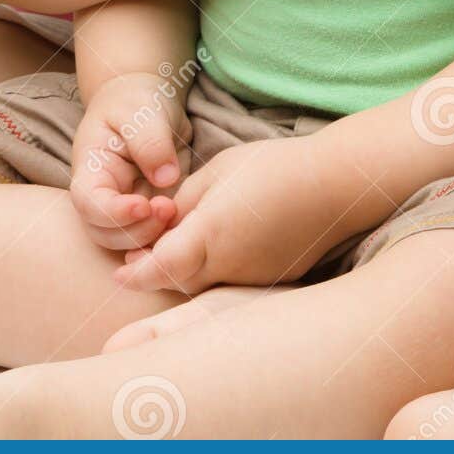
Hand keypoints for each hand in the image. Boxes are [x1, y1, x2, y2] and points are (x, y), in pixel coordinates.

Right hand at [70, 72, 191, 250]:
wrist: (146, 101)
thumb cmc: (135, 100)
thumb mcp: (140, 110)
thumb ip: (150, 141)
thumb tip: (165, 179)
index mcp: (91, 169)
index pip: (89, 204)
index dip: (113, 213)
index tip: (143, 205)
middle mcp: (103, 195)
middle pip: (105, 233)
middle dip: (136, 230)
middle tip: (166, 208)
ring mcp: (125, 207)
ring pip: (128, 242)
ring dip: (152, 236)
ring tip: (174, 209)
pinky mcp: (148, 212)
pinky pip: (152, 235)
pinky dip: (166, 235)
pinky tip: (182, 216)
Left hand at [112, 134, 351, 294]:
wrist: (333, 184)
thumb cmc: (272, 166)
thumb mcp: (218, 170)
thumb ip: (185, 201)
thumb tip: (163, 223)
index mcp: (210, 232)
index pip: (159, 267)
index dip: (136, 273)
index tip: (121, 271)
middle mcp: (228, 264)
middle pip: (177, 282)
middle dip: (156, 274)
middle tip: (139, 259)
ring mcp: (251, 279)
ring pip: (204, 287)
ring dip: (186, 274)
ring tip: (181, 248)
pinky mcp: (270, 283)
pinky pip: (232, 286)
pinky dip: (217, 274)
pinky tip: (221, 250)